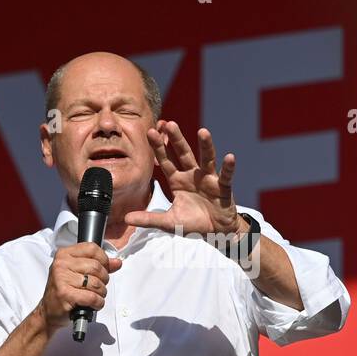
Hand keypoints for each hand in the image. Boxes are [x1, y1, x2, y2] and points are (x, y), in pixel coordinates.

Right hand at [35, 242, 122, 335]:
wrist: (49, 311)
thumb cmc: (64, 291)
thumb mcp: (78, 272)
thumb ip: (99, 265)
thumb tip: (117, 262)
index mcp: (64, 254)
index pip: (92, 248)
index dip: (103, 259)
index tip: (104, 268)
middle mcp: (61, 264)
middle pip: (96, 266)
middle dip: (104, 279)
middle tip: (99, 286)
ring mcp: (61, 279)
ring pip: (96, 283)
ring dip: (101, 292)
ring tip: (95, 295)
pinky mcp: (65, 294)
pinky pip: (92, 297)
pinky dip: (97, 302)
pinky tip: (93, 304)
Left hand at [123, 120, 245, 238]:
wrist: (215, 232)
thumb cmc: (192, 223)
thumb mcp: (169, 222)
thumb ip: (149, 219)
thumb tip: (126, 219)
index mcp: (178, 181)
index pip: (166, 162)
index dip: (159, 148)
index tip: (150, 132)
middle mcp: (192, 176)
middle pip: (184, 154)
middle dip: (177, 140)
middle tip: (169, 123)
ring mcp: (208, 180)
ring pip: (207, 160)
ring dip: (206, 146)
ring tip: (203, 132)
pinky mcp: (223, 188)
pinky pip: (226, 176)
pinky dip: (228, 168)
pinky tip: (230, 157)